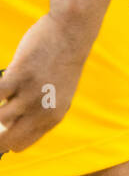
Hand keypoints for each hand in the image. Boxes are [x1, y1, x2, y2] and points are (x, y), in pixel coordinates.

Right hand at [0, 15, 88, 153]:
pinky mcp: (19, 75)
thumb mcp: (57, 93)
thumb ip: (38, 112)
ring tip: (7, 90)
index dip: (3, 142)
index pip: (19, 145)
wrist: (73, 30)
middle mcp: (43, 110)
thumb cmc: (60, 61)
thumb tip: (7, 126)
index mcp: (53, 117)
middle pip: (6, 140)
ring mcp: (31, 93)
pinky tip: (0, 82)